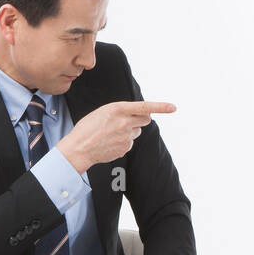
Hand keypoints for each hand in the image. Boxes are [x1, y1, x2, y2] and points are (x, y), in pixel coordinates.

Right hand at [56, 100, 175, 173]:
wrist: (80, 148)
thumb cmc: (88, 128)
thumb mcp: (103, 112)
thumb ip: (121, 111)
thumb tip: (137, 115)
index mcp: (117, 109)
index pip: (144, 106)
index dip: (161, 107)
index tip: (173, 107)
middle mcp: (124, 122)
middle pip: (146, 119)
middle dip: (142, 119)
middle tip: (128, 120)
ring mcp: (126, 137)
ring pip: (137, 131)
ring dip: (130, 130)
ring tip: (113, 133)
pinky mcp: (125, 148)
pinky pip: (130, 142)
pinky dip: (124, 142)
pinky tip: (111, 142)